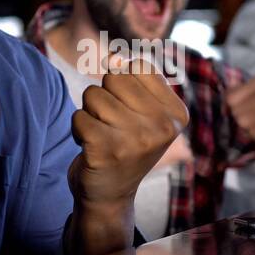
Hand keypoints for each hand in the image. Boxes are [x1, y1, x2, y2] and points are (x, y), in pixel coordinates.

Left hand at [69, 56, 189, 207]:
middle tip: (112, 125)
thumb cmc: (124, 145)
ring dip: (90, 114)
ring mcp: (136, 140)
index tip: (128, 111)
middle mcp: (162, 127)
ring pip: (93, 95)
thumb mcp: (142, 111)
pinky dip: (77, 129)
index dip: (123, 84)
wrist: (110, 196)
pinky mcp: (107, 151)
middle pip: (114, 77)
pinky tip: (90, 147)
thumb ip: (133, 78)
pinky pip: (78, 116)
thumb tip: (114, 58)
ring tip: (102, 136)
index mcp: (177, 113)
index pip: (139, 66)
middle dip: (104, 97)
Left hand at [226, 73, 254, 139]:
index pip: (231, 97)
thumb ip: (243, 88)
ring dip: (246, 127)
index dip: (231, 106)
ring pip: (244, 123)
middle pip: (237, 112)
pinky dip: (254, 134)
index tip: (237, 108)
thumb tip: (222, 92)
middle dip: (238, 117)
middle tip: (247, 118)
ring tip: (254, 124)